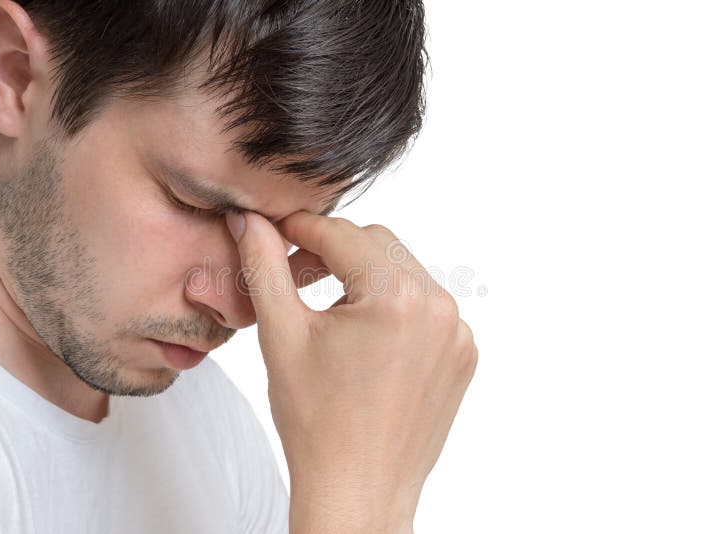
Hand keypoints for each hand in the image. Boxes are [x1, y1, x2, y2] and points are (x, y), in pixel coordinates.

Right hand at [225, 210, 478, 531]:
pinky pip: (425, 307)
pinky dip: (393, 307)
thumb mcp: (280, 334)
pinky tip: (363, 338)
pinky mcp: (462, 355)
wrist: (357, 491)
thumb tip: (249, 220)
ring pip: (402, 273)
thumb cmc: (316, 423)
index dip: (300, 229)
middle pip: (377, 246)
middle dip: (332, 252)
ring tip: (328, 312)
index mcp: (396, 297)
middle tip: (294, 274)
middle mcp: (439, 308)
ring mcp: (457, 333)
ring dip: (363, 277)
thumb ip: (264, 265)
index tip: (274, 233)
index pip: (342, 234)